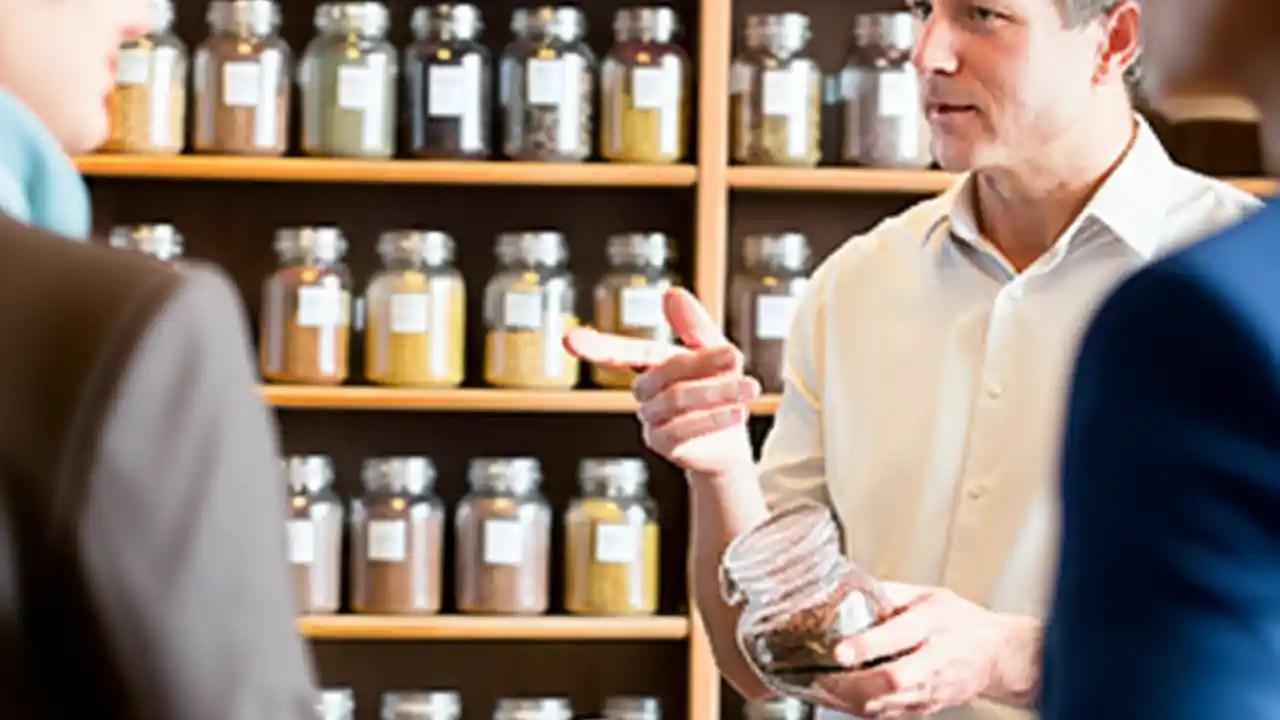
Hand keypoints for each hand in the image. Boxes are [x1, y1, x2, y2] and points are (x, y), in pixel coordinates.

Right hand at [564, 288, 760, 475]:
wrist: (730, 443)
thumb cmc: (720, 391)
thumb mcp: (716, 352)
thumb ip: (695, 326)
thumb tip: (672, 292)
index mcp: (651, 364)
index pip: (621, 353)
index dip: (596, 346)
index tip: (570, 340)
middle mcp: (644, 392)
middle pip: (663, 373)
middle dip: (701, 364)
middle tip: (735, 356)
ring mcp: (649, 421)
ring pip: (676, 400)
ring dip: (717, 392)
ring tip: (750, 388)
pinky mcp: (661, 445)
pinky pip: (681, 429)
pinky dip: (712, 418)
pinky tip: (736, 412)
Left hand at [811, 583, 1011, 718]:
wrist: (996, 655)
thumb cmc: (960, 622)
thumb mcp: (928, 595)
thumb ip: (890, 594)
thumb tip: (851, 589)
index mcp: (932, 624)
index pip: (899, 636)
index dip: (867, 646)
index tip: (840, 650)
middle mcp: (933, 660)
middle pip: (892, 680)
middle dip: (852, 682)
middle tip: (820, 675)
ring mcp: (930, 689)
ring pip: (887, 704)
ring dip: (850, 699)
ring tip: (822, 687)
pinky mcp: (925, 708)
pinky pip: (888, 715)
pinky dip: (860, 710)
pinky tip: (841, 699)